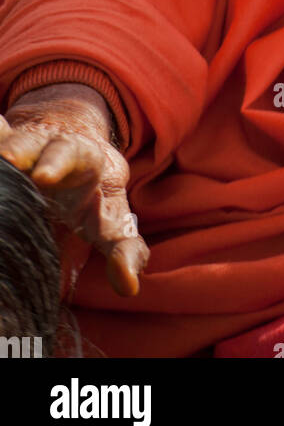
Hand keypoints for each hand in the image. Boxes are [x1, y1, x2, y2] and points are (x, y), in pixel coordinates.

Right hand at [0, 82, 149, 295]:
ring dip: (4, 147)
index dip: (58, 166)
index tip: (43, 176)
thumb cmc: (95, 194)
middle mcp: (51, 146)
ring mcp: (24, 145)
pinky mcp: (6, 144)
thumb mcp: (113, 217)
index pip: (73, 158)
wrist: (78, 147)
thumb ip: (125, 249)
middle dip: (25, 149)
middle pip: (34, 144)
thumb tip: (129, 286)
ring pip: (12, 140)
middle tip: (10, 159)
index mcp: (83, 158)